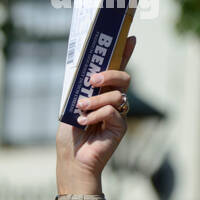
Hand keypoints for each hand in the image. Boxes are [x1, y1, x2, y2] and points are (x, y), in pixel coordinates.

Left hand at [56, 34, 135, 188]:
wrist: (72, 162)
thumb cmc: (69, 138)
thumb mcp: (70, 107)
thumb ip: (80, 90)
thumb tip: (87, 73)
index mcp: (101, 95)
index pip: (115, 71)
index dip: (124, 54)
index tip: (130, 37)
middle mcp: (112, 102)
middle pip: (124, 78)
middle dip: (110, 74)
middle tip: (93, 80)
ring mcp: (118, 115)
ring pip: (118, 95)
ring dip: (97, 100)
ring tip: (81, 109)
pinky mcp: (120, 127)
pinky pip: (112, 112)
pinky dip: (96, 115)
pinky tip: (84, 123)